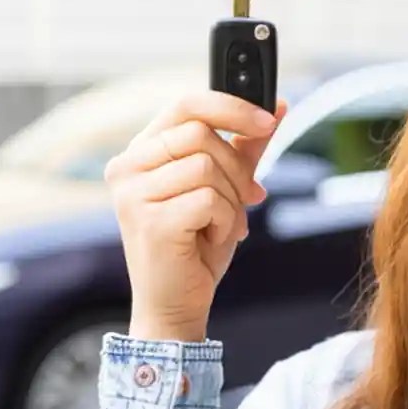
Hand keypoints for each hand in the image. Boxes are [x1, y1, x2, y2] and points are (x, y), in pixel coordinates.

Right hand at [104, 90, 287, 341]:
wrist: (175, 304)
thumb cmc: (195, 246)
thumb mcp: (225, 188)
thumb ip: (246, 147)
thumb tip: (280, 106)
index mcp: (141, 151)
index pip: (186, 104)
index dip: (231, 107)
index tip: (269, 119)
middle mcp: (127, 167)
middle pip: (201, 133)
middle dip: (238, 168)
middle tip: (248, 198)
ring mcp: (133, 194)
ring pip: (207, 167)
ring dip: (232, 200)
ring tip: (221, 225)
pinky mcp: (149, 221)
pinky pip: (209, 200)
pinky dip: (225, 221)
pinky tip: (210, 239)